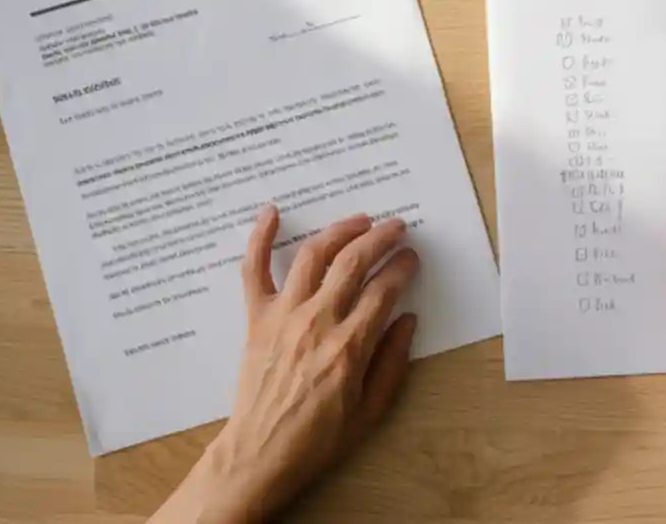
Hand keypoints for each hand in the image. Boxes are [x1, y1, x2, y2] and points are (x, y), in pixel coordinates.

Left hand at [151, 207, 418, 523]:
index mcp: (350, 345)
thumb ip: (392, 362)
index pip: (384, 289)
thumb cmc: (318, 438)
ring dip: (339, 230)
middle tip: (397, 227)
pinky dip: (260, 237)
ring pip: (313, 255)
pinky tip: (272, 211)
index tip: (412, 257)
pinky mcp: (256, 317)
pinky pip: (253, 269)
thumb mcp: (370, 411)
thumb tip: (407, 319)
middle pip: (354, 262)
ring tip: (360, 220)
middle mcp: (318, 320)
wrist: (260, 453)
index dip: (402, 267)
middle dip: (381, 238)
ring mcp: (284, 314)